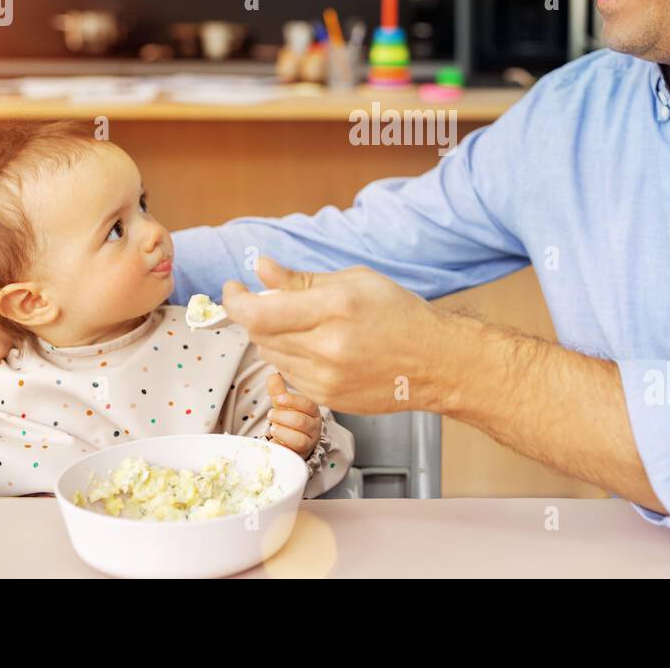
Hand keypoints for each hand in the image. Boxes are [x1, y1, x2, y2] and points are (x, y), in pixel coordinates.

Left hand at [222, 257, 456, 414]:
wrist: (435, 363)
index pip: (259, 313)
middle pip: (260, 335)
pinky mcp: (327, 400)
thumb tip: (260, 269)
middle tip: (273, 302)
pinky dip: (291, 358)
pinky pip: (289, 375)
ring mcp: (326, 379)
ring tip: (306, 326)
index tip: (233, 289)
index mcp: (334, 308)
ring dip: (274, 337)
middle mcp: (327, 347)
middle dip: (257, 315)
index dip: (235, 301)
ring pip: (271, 355)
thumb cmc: (399, 314)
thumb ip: (301, 279)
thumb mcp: (354, 281)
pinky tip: (319, 349)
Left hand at [264, 373, 321, 458]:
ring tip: (272, 427)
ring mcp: (309, 442)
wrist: (294, 444)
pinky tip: (273, 440)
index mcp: (313, 411)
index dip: (292, 400)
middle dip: (282, 416)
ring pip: (299, 439)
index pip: (308, 404)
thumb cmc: (290, 421)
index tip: (278, 398)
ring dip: (282, 431)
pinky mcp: (300, 455)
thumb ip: (278, 391)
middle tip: (271, 414)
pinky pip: (292, 452)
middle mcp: (314, 427)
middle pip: (301, 421)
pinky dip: (280, 445)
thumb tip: (273, 375)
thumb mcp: (284, 405)